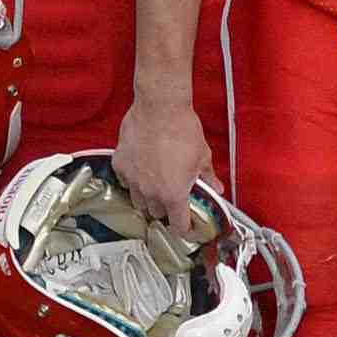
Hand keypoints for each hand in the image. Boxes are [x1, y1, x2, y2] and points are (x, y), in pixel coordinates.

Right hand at [113, 90, 210, 240]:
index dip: (184, 228)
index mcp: (174, 194)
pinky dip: (133, 179)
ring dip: (147, 196)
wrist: (160, 107)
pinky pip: (126, 181)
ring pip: (138, 200)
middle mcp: (151, 192)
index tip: (186, 226)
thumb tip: (216, 188)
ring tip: (155, 181)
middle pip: (156, 213)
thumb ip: (208, 178)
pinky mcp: (120, 165)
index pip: (178, 225)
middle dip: (166, 207)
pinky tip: (142, 167)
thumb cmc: (182, 129)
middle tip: (172, 193)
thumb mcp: (202, 156)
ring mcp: (133, 180)